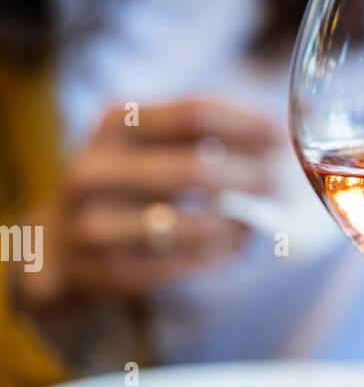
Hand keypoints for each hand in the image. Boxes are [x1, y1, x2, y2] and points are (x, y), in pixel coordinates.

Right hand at [20, 98, 281, 308]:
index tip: (281, 137)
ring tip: (257, 223)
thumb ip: (196, 133)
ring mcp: (97, 225)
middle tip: (279, 186)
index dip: (247, 125)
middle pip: (194, 170)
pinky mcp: (110, 271)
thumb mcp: (142, 142)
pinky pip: (181, 265)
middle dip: (249, 178)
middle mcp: (96, 171)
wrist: (58, 244)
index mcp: (113, 125)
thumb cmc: (123, 182)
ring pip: (188, 226)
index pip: (194, 114)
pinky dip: (218, 256)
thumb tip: (276, 136)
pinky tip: (234, 247)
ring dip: (236, 226)